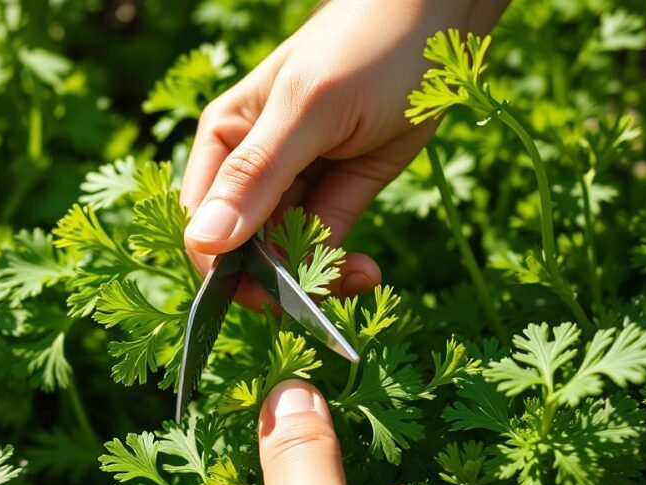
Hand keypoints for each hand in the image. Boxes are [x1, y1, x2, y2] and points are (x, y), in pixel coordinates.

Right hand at [181, 0, 508, 307]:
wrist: (443, 24)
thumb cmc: (366, 46)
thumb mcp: (308, 109)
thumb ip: (257, 176)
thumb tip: (204, 243)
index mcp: (225, 139)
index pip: (201, 222)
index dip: (221, 267)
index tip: (261, 295)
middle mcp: (252, 169)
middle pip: (242, 249)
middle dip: (276, 279)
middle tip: (317, 297)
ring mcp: (297, 186)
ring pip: (286, 257)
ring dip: (318, 278)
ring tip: (360, 276)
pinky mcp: (341, 196)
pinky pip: (327, 248)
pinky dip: (344, 268)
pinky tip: (368, 271)